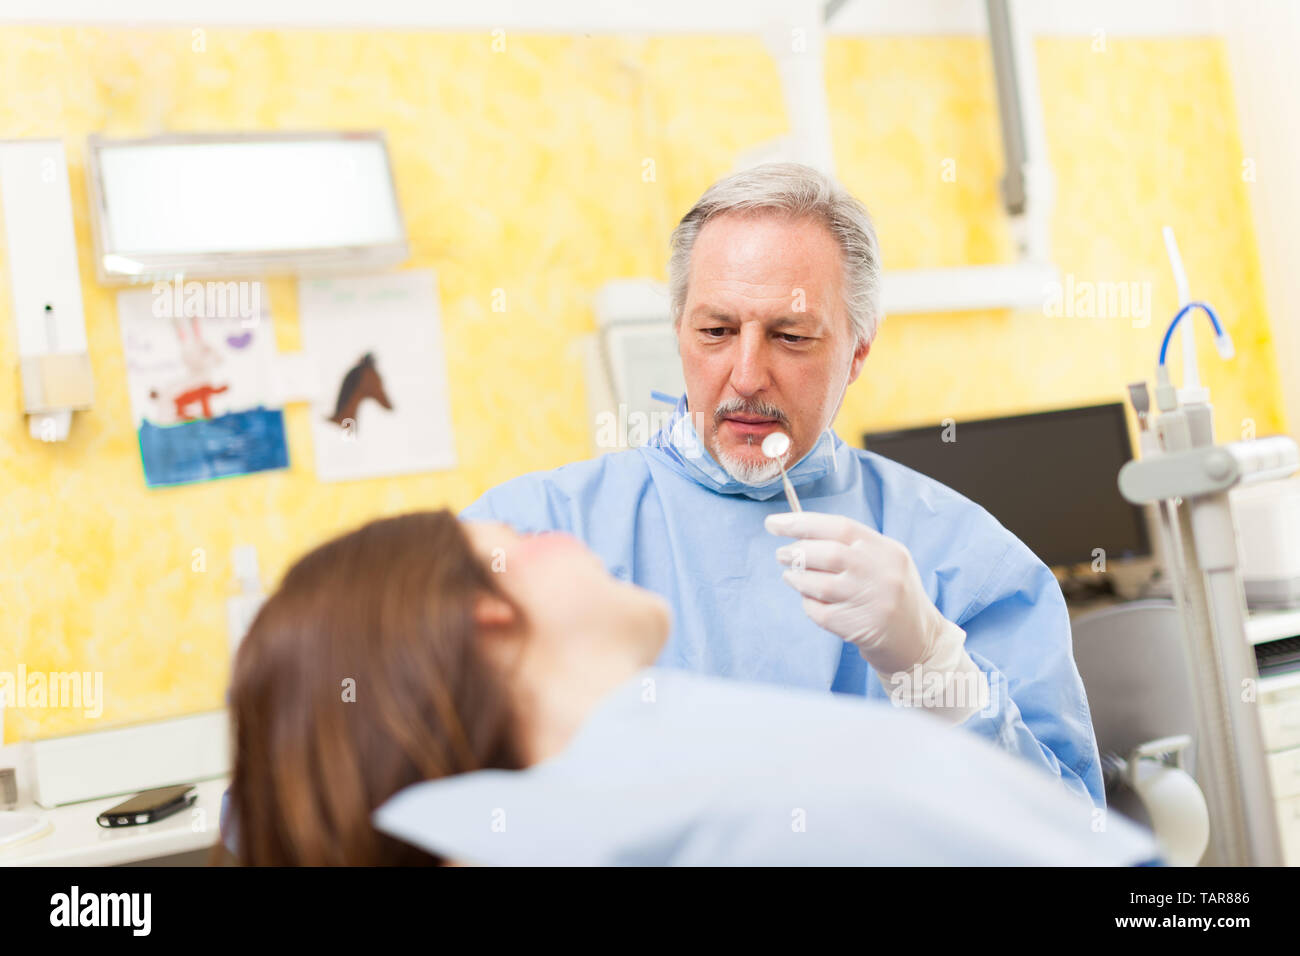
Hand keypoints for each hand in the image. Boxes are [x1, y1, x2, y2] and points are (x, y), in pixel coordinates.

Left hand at [765, 510, 986, 719]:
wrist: (920, 642)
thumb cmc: (890, 595)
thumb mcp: (883, 562)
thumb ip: (849, 547)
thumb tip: (798, 533)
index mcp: (887, 550)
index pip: (840, 527)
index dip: (802, 523)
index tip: (774, 524)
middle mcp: (882, 573)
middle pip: (828, 554)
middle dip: (796, 552)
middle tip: (781, 554)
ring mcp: (872, 602)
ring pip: (820, 584)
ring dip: (797, 578)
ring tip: (791, 576)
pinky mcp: (858, 627)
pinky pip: (819, 612)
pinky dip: (808, 604)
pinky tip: (810, 601)